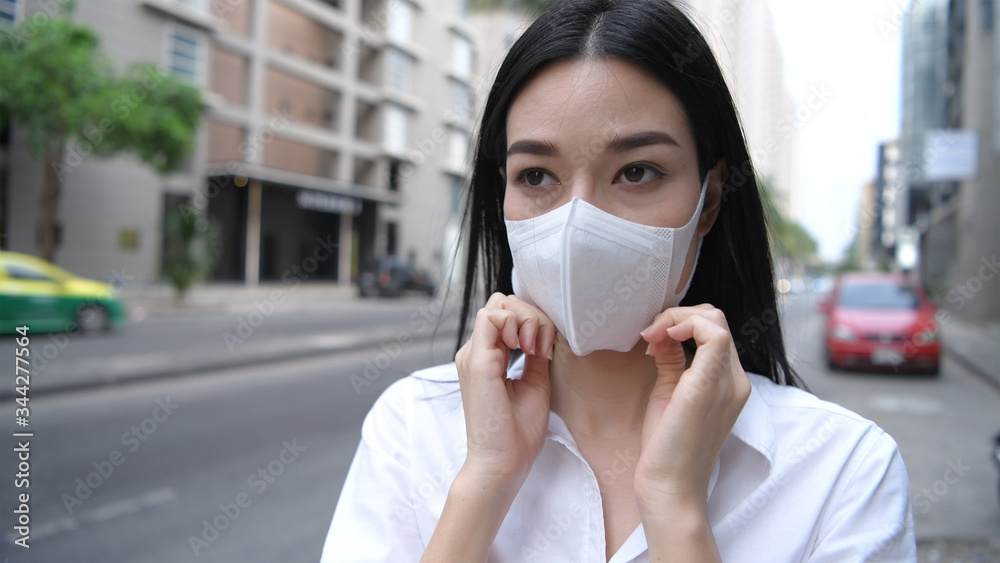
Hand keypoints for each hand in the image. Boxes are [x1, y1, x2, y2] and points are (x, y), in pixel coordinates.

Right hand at [454, 293, 556, 489]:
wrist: (504, 462)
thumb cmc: (518, 432)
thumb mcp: (534, 383)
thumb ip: (535, 356)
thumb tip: (545, 333)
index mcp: (487, 357)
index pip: (506, 313)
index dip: (532, 320)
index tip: (546, 350)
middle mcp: (475, 352)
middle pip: (503, 303)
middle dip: (532, 315)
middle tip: (543, 347)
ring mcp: (473, 355)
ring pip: (499, 305)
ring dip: (527, 318)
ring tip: (536, 349)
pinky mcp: (477, 361)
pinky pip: (491, 316)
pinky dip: (516, 323)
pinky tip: (528, 349)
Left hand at [634, 304, 750, 516]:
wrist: (669, 488)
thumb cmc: (667, 448)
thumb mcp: (670, 393)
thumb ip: (673, 360)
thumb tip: (663, 333)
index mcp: (728, 383)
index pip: (715, 330)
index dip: (681, 322)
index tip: (652, 339)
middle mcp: (735, 381)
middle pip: (716, 319)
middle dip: (677, 315)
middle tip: (649, 335)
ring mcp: (726, 383)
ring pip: (715, 320)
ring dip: (677, 317)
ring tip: (651, 336)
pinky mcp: (708, 387)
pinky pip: (713, 335)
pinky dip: (684, 325)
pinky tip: (659, 339)